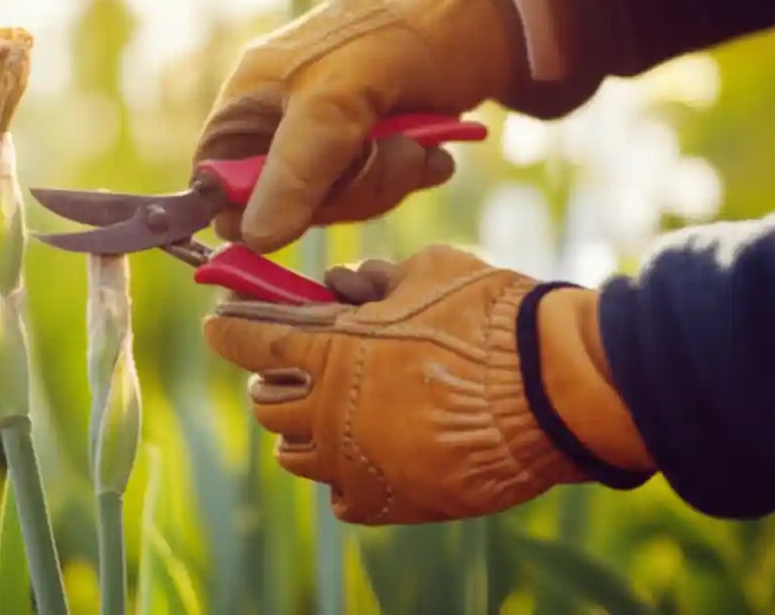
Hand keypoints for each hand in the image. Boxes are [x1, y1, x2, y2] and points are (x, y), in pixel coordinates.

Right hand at [195, 0, 523, 252]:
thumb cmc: (397, 35)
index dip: (247, 209)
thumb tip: (253, 238)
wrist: (480, 17)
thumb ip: (297, 166)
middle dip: (345, 191)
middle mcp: (279, 123)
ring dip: (385, 184)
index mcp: (250, 100)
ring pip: (334, 205)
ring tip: (418, 147)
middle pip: (281, 205)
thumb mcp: (340, 99)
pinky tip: (432, 154)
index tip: (296, 215)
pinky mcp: (368, 153)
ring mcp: (325, 141)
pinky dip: (407, 179)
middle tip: (390, 155)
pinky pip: (372, 196)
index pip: (216, 180)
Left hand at [203, 245, 653, 524]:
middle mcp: (327, 414)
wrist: (553, 392)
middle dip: (272, 377)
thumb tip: (346, 284)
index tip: (221, 323)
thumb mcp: (426, 273)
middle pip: (264, 402)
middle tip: (298, 362)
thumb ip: (374, 280)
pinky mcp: (386, 502)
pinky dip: (344, 470)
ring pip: (295, 453)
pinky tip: (371, 448)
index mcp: (328, 351)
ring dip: (305, 426)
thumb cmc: (491, 320)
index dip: (229, 327)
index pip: (246, 340)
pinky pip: (340, 493)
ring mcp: (353, 464)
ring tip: (337, 407)